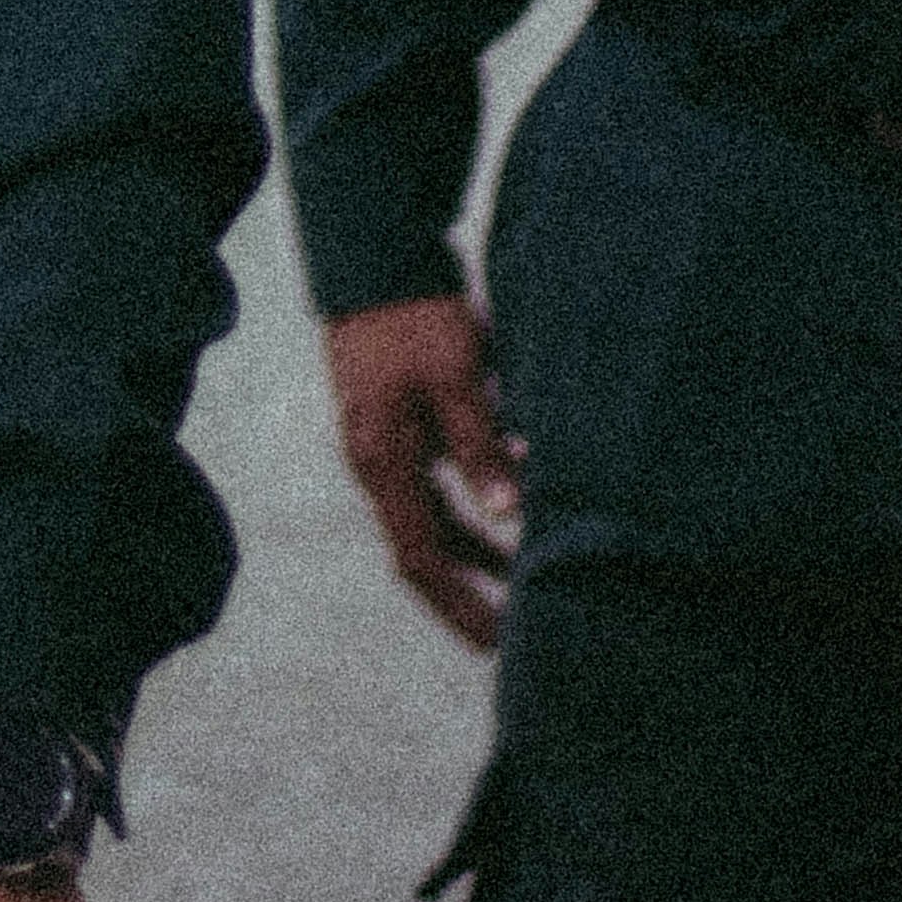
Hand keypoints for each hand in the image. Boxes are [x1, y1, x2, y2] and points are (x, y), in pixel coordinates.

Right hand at [325, 292, 523, 650]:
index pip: (420, 560)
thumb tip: (508, 516)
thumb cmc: (417, 317)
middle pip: (422, 549)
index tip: (498, 644)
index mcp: (383, 462)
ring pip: (431, 517)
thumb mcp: (458, 379)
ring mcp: (384, 444)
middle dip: (468, 592)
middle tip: (515, 633)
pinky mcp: (398, 423)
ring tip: (526, 577)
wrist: (375, 257)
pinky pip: (435, 482)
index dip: (460, 606)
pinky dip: (471, 502)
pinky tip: (512, 503)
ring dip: (474, 551)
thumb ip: (481, 446)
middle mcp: (377, 463)